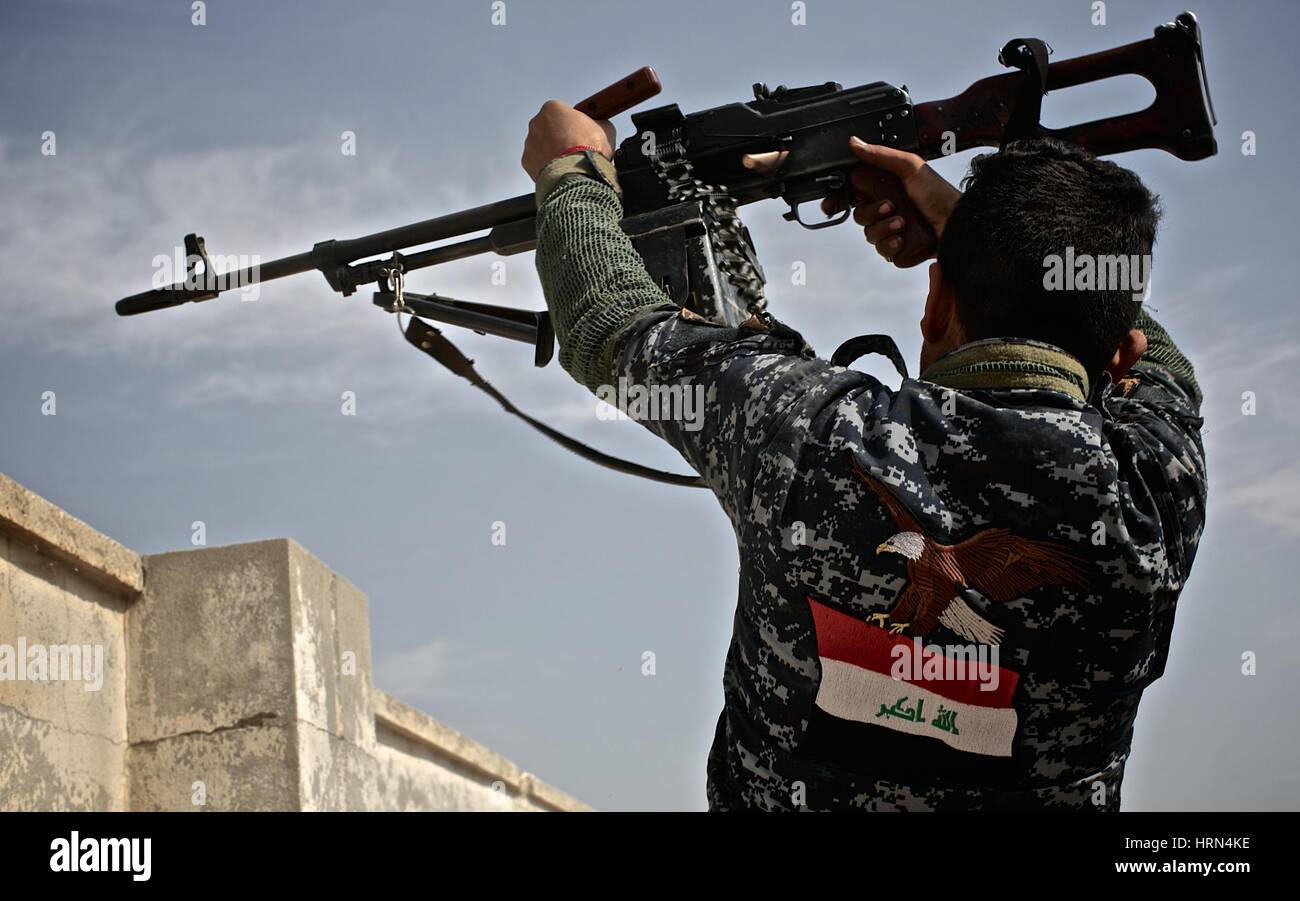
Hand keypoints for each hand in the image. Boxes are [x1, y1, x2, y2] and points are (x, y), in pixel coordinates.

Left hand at [521, 100, 615, 181]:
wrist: (577, 175)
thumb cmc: (589, 149)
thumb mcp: (605, 127)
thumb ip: (598, 123)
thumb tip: (600, 126)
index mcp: (553, 108)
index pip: (563, 112)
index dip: (574, 124)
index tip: (581, 134)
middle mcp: (536, 123)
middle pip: (550, 129)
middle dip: (560, 138)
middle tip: (575, 149)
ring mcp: (530, 143)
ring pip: (542, 146)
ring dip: (553, 152)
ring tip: (569, 163)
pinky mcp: (527, 162)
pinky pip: (537, 162)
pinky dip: (547, 167)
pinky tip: (560, 171)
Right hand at [822, 139, 960, 265]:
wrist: (956, 223)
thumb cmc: (938, 194)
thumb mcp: (909, 167)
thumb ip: (880, 155)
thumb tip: (855, 143)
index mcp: (884, 189)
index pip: (853, 194)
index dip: (839, 200)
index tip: (831, 204)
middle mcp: (886, 210)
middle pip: (859, 216)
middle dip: (872, 213)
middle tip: (890, 206)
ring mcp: (892, 230)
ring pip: (869, 235)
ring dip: (884, 229)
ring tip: (902, 223)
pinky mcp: (899, 249)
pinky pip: (883, 251)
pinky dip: (892, 245)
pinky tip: (903, 238)